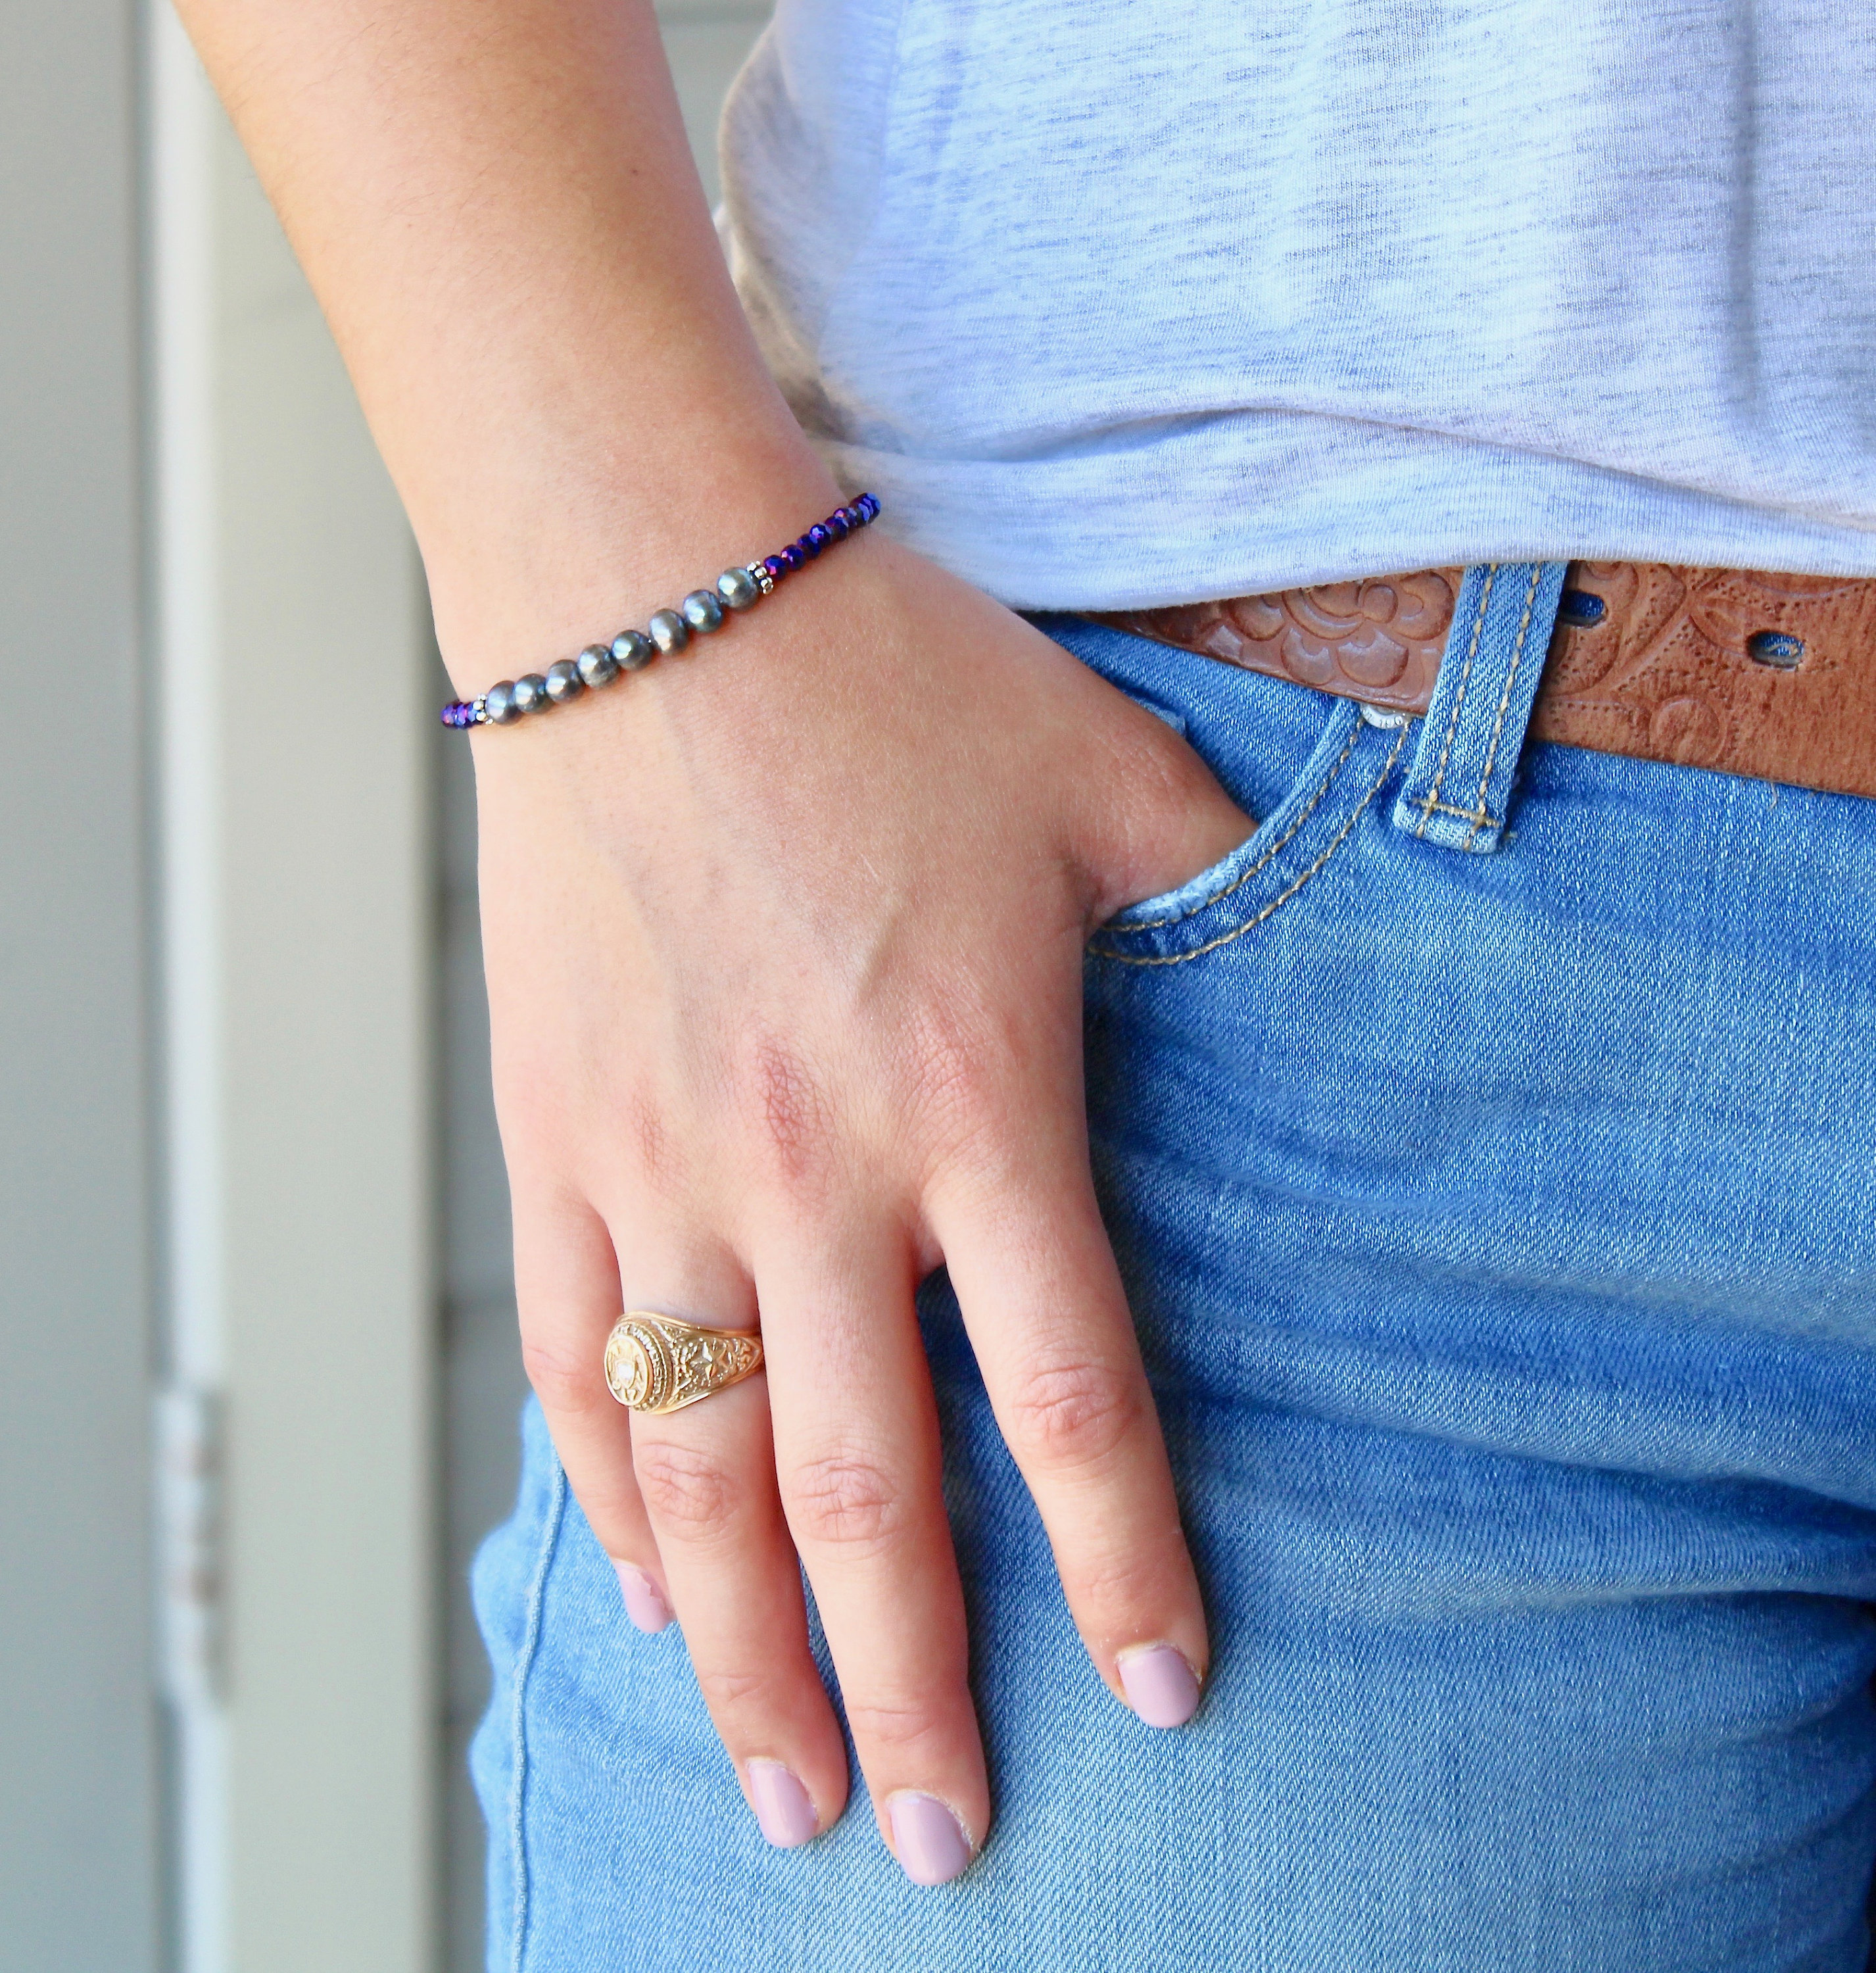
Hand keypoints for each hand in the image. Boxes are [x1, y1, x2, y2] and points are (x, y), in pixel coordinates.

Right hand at [471, 527, 1252, 1880]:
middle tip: (938, 1836)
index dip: (1122, 1559)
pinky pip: (571, 1357)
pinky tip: (643, 1587)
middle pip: (863, 1489)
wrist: (652, 592)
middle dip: (910, 1685)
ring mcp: (658, 1163)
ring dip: (740, 1647)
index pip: (1065, 1390)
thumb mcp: (1106, 775)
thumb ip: (1223, 894)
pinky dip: (607, 1492)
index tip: (1154, 1688)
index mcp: (969, 1098)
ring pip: (697, 1466)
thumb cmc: (880, 674)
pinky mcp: (553, 1132)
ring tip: (779, 1784)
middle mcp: (808, 1167)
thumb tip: (1319, 953)